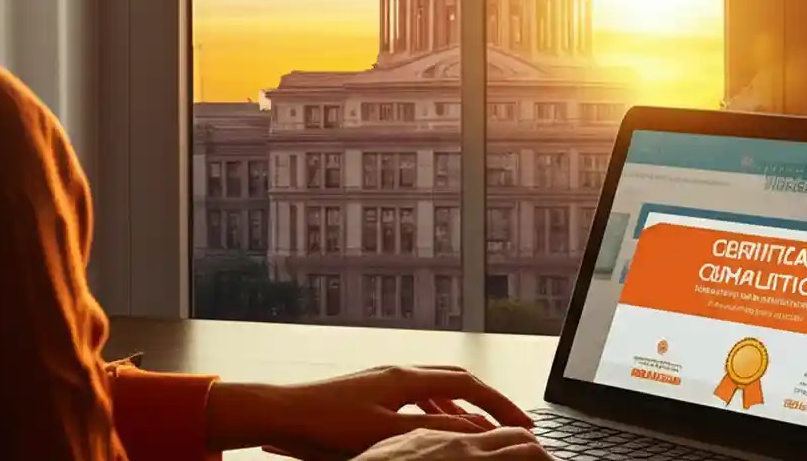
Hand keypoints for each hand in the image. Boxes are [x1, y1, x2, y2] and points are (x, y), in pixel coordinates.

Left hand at [205, 365, 533, 457]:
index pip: (468, 386)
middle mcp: (399, 372)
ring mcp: (384, 379)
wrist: (282, 412)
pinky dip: (437, 409)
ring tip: (480, 429)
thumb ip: (431, 430)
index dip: (500, 405)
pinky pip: (417, 395)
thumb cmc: (326, 423)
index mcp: (406, 379)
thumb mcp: (386, 434)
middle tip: (512, 422)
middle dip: (488, 401)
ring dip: (463, 406)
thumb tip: (472, 429)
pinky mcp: (370, 390)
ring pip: (437, 387)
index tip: (524, 423)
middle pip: (458, 379)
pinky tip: (435, 426)